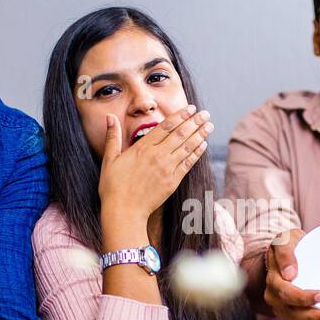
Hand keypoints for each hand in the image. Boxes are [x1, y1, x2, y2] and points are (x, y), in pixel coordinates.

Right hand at [98, 105, 211, 224]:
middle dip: (195, 122)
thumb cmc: (113, 187)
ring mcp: (166, 169)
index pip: (166, 126)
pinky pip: (187, 164)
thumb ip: (112, 137)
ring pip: (187, 147)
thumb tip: (109, 117)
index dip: (180, 115)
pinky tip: (203, 145)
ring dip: (200, 135)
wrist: (123, 211)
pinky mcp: (172, 182)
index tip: (191, 108)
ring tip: (209, 125)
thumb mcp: (109, 159)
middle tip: (206, 114)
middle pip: (180, 134)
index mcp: (142, 148)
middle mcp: (157, 156)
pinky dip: (196, 153)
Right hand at [262, 228, 319, 319]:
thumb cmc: (290, 245)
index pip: (285, 294)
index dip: (302, 298)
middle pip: (295, 315)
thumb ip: (285, 252)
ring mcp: (289, 312)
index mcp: (274, 284)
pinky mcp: (300, 318)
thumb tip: (289, 273)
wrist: (289, 254)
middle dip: (314, 319)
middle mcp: (278, 302)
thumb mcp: (285, 240)